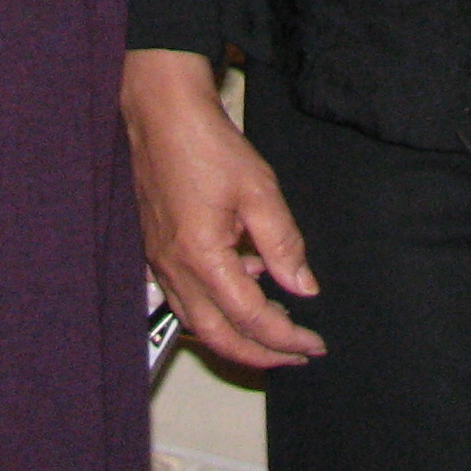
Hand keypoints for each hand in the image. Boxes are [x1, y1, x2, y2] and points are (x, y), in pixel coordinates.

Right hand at [123, 49, 324, 370]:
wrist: (161, 114)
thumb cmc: (209, 145)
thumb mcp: (259, 190)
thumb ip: (284, 244)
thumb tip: (304, 288)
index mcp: (202, 259)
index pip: (250, 318)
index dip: (285, 338)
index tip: (314, 345)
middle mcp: (175, 270)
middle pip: (217, 337)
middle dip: (260, 354)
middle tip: (297, 355)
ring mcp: (160, 263)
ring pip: (198, 323)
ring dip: (237, 337)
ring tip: (276, 328)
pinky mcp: (156, 251)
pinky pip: (186, 299)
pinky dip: (216, 309)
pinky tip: (245, 283)